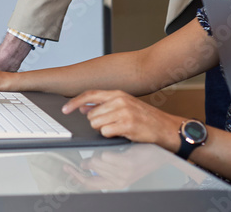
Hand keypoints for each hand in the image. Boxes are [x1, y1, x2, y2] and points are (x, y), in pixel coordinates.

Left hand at [62, 89, 181, 151]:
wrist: (166, 128)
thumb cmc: (145, 118)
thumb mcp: (124, 106)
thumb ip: (103, 105)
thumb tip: (83, 108)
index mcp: (117, 94)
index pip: (90, 95)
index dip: (74, 102)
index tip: (65, 109)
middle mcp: (120, 100)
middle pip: (91, 114)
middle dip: (97, 123)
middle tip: (111, 125)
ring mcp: (124, 112)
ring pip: (96, 124)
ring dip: (104, 129)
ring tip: (118, 128)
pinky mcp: (127, 125)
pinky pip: (105, 132)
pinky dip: (110, 135)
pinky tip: (121, 133)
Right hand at [63, 145, 169, 190]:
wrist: (160, 152)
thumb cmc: (140, 157)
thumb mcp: (120, 167)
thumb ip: (102, 169)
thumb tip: (84, 165)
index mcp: (116, 184)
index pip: (90, 184)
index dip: (76, 176)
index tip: (68, 167)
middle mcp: (118, 182)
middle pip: (91, 168)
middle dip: (92, 159)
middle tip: (100, 155)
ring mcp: (122, 175)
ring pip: (97, 160)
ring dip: (103, 151)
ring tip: (117, 152)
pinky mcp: (126, 166)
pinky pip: (105, 155)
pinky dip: (110, 149)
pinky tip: (120, 150)